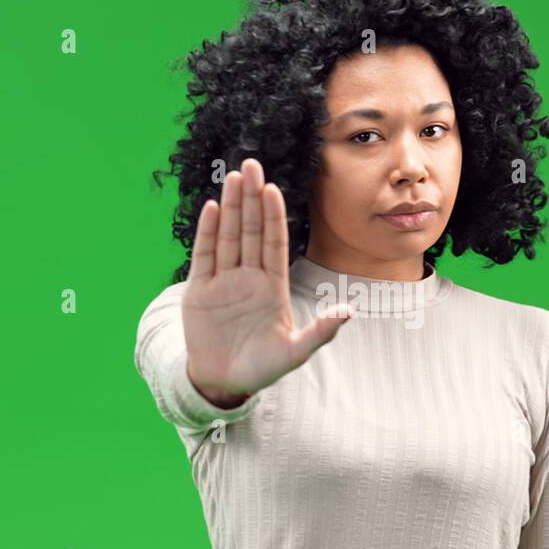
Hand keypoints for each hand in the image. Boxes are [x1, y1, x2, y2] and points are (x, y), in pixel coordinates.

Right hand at [182, 158, 354, 407]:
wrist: (224, 384)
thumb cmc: (262, 369)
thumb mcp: (296, 353)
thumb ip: (320, 332)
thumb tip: (349, 311)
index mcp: (272, 286)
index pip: (274, 243)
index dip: (273, 216)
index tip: (273, 189)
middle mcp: (248, 277)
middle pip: (250, 230)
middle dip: (251, 198)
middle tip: (252, 164)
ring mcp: (223, 281)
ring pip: (228, 236)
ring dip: (229, 207)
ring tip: (233, 177)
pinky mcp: (199, 291)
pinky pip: (204, 256)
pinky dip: (208, 233)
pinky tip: (211, 209)